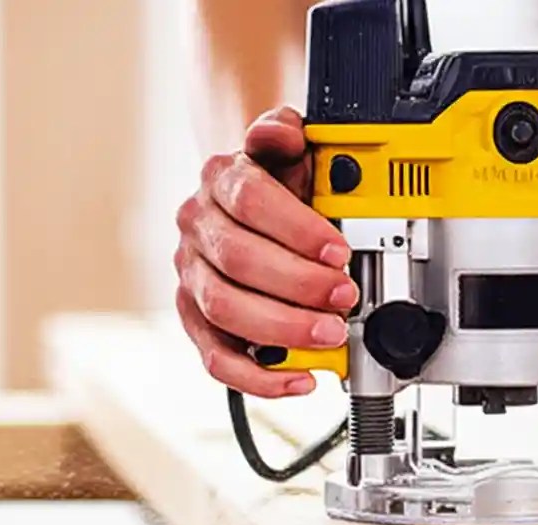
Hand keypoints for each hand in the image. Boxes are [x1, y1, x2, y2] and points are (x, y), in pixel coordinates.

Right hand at [174, 106, 357, 397]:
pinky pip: (216, 357)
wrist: (253, 204)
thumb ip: (286, 137)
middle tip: (345, 296)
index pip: (251, 200)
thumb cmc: (279, 183)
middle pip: (238, 260)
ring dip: (282, 328)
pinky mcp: (196, 319)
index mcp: (222, 180)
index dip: (297, 229)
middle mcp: (198, 227)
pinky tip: (298, 379)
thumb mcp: (292, 150)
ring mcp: (192, 276)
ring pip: (224, 309)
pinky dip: (258, 376)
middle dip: (299, 284)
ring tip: (329, 334)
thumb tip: (282, 132)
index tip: (340, 249)